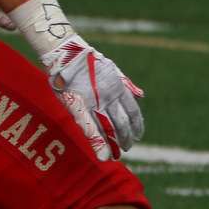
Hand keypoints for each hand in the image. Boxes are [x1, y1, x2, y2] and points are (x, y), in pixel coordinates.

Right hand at [42, 37, 145, 160]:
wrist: (67, 52)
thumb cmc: (88, 60)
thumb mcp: (113, 70)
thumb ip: (127, 84)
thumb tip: (141, 95)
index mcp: (118, 88)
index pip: (133, 111)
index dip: (137, 125)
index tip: (139, 135)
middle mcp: (110, 97)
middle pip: (123, 122)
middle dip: (126, 137)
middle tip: (128, 148)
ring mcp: (95, 102)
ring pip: (109, 127)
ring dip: (114, 143)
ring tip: (117, 155)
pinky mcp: (78, 106)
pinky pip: (90, 127)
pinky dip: (97, 142)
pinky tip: (103, 155)